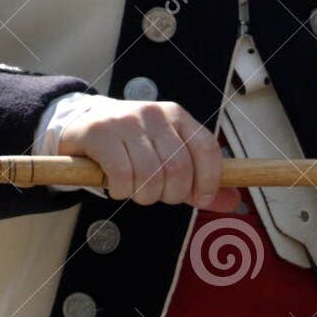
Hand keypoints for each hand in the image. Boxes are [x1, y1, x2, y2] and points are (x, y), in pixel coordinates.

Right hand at [57, 97, 241, 210]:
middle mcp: (154, 114)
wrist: (82, 123)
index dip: (208, 181)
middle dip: (171, 195)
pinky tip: (116, 185)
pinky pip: (122, 175)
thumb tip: (234, 202)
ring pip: (150, 176)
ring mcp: (126, 121)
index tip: (199, 198)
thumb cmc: (132, 147)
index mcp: (177, 117)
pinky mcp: (100, 133)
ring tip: (135, 190)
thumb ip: (200, 181)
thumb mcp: (169, 158)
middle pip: (178, 169)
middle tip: (157, 195)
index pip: (207, 149)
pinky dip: (121, 190)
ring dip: (144, 196)